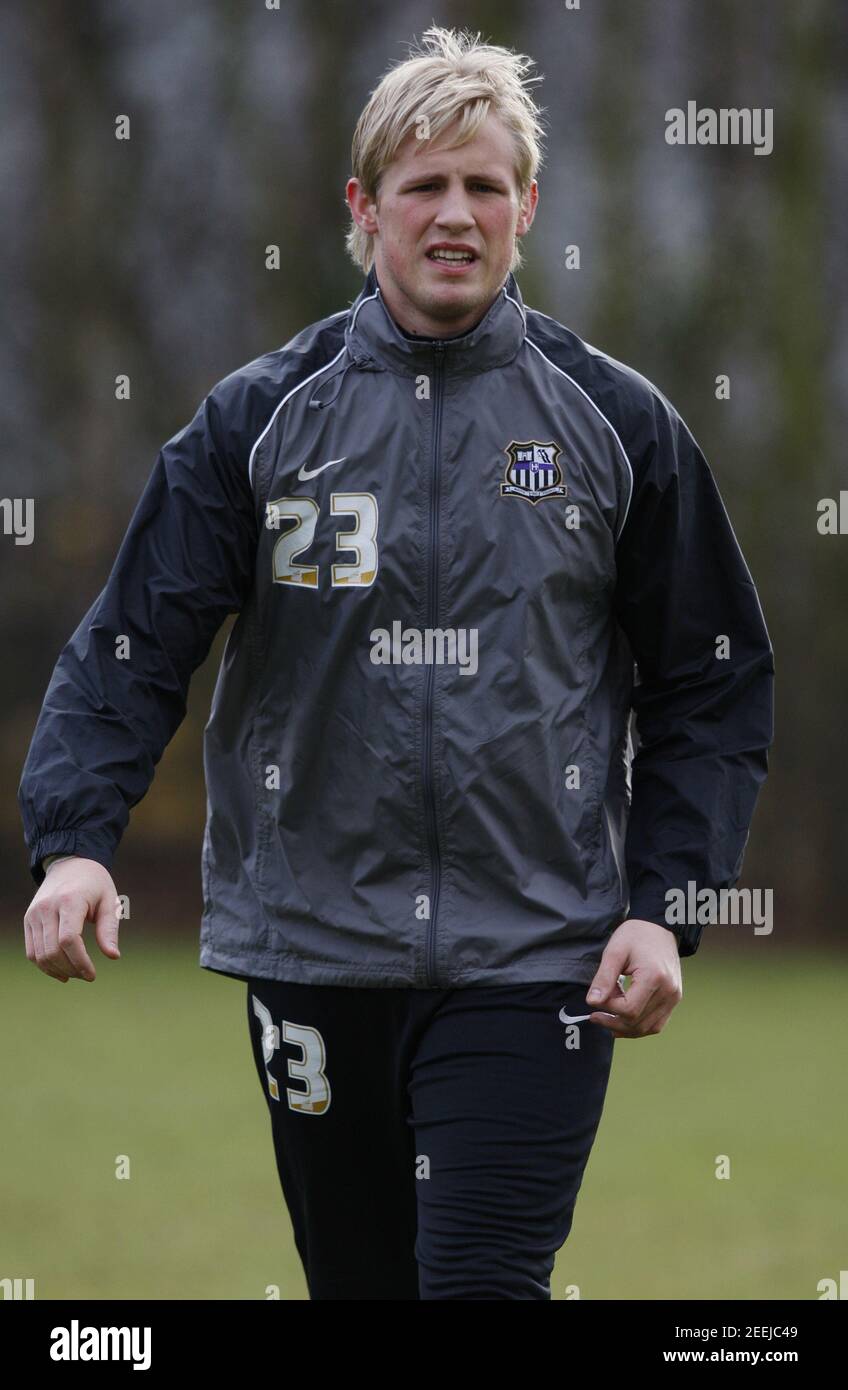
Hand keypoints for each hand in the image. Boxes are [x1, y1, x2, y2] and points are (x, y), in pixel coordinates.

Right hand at [23, 857, 121, 982]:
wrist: (70, 863)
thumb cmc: (95, 884)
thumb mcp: (109, 901)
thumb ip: (109, 929)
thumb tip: (113, 957)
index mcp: (70, 900)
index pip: (69, 940)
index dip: (80, 962)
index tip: (92, 975)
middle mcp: (47, 907)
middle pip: (53, 951)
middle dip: (71, 969)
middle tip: (87, 975)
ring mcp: (34, 914)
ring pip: (40, 955)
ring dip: (58, 971)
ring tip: (76, 974)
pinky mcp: (28, 919)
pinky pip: (32, 951)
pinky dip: (44, 966)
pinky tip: (61, 972)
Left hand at [585, 918, 682, 1036]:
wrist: (659, 927)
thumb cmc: (636, 935)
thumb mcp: (615, 951)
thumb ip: (604, 978)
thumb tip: (593, 1002)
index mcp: (654, 978)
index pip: (629, 1009)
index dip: (609, 1010)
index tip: (595, 1001)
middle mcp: (668, 991)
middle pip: (638, 1022)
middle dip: (613, 1022)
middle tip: (595, 1015)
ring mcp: (674, 997)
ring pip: (648, 1028)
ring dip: (625, 1027)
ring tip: (607, 1017)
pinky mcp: (674, 999)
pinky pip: (657, 1024)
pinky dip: (639, 1026)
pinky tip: (623, 1021)